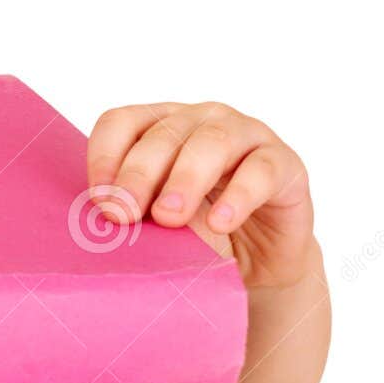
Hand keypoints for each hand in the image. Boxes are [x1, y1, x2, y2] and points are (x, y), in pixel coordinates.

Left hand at [86, 101, 314, 289]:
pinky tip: (221, 223)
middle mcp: (201, 120)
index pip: (121, 123)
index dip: (104, 156)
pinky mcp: (284, 164)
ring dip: (185, 180)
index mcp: (159, 125)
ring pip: (212, 142)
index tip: (99, 200)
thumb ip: (133, 209)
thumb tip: (106, 213)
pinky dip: (239, 196)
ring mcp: (246, 135)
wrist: (258, 262)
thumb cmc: (197, 231)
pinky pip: (261, 171)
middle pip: (164, 133)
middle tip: (123, 214)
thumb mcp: (156, 220)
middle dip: (139, 174)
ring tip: (169, 218)